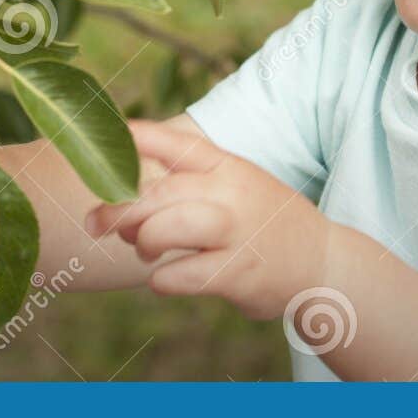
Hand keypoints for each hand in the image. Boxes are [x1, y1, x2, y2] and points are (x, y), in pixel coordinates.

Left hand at [84, 120, 329, 320]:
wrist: (321, 262)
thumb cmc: (263, 222)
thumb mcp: (236, 184)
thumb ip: (189, 180)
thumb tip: (123, 189)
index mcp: (228, 166)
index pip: (177, 144)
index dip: (138, 138)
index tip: (107, 136)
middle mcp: (231, 193)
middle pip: (159, 193)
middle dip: (118, 209)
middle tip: (96, 223)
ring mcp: (237, 233)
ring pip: (167, 228)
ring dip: (144, 241)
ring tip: (145, 251)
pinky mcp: (239, 272)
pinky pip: (183, 275)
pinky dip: (161, 281)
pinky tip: (163, 280)